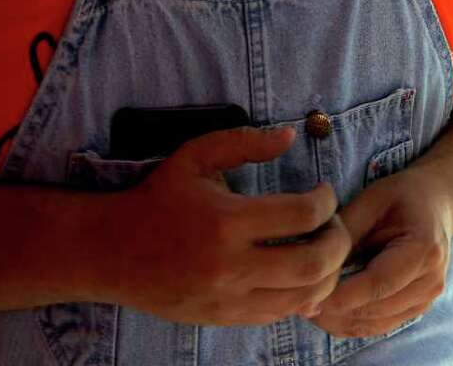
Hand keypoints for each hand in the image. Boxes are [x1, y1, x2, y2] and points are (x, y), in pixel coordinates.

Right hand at [101, 126, 352, 326]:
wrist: (113, 252)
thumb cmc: (159, 198)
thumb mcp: (195, 156)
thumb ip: (244, 142)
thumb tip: (290, 135)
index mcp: (227, 221)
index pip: (302, 216)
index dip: (326, 202)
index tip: (325, 192)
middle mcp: (231, 266)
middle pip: (313, 263)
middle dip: (340, 242)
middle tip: (337, 225)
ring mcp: (229, 299)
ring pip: (303, 297)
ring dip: (328, 273)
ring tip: (325, 250)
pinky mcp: (225, 318)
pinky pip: (279, 314)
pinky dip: (302, 296)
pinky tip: (302, 275)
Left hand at [309, 165, 452, 339]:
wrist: (437, 204)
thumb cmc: (402, 196)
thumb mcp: (372, 200)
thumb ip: (345, 232)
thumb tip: (311, 261)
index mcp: (423, 249)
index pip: (378, 284)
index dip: (341, 295)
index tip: (307, 296)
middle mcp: (430, 281)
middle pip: (374, 310)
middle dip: (333, 310)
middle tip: (297, 301)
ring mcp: (426, 299)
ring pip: (373, 324)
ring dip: (338, 320)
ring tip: (307, 305)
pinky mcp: (416, 309)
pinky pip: (378, 326)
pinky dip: (349, 322)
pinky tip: (326, 310)